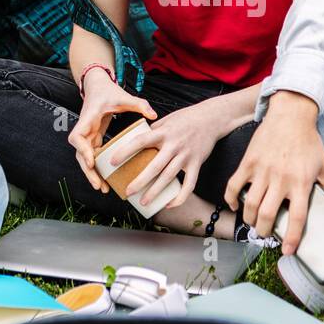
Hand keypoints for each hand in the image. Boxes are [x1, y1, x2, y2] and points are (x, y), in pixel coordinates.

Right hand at [66, 71, 156, 193]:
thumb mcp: (124, 97)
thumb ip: (139, 104)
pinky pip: (92, 156)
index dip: (82, 150)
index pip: (77, 136)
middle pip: (79, 154)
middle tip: (98, 184)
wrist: (98, 86)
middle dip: (87, 171)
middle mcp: (84, 129)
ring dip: (91, 174)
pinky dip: (97, 168)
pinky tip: (106, 181)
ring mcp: (87, 135)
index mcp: (88, 118)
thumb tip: (154, 115)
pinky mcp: (93, 138)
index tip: (91, 161)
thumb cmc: (108, 91)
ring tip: (102, 188)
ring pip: (84, 158)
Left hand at [101, 96, 229, 208]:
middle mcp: (174, 145)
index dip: (125, 152)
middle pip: (154, 166)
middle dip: (139, 181)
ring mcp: (186, 155)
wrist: (212, 118)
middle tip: (128, 192)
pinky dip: (180, 197)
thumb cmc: (186, 118)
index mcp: (163, 132)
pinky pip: (189, 184)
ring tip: (143, 201)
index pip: (140, 142)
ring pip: (169, 177)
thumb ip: (153, 131)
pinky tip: (169, 204)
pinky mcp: (196, 164)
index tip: (112, 162)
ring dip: (155, 192)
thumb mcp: (167, 120)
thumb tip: (134, 140)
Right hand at [224, 91, 323, 254]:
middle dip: (264, 231)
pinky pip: (234, 185)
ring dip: (249, 219)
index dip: (292, 237)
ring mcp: (262, 171)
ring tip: (252, 223)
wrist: (291, 115)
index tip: (287, 250)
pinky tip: (234, 205)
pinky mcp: (249, 162)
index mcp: (301, 182)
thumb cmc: (309, 140)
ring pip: (250, 204)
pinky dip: (231, 199)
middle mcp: (281, 179)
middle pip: (267, 215)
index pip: (297, 217)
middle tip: (265, 234)